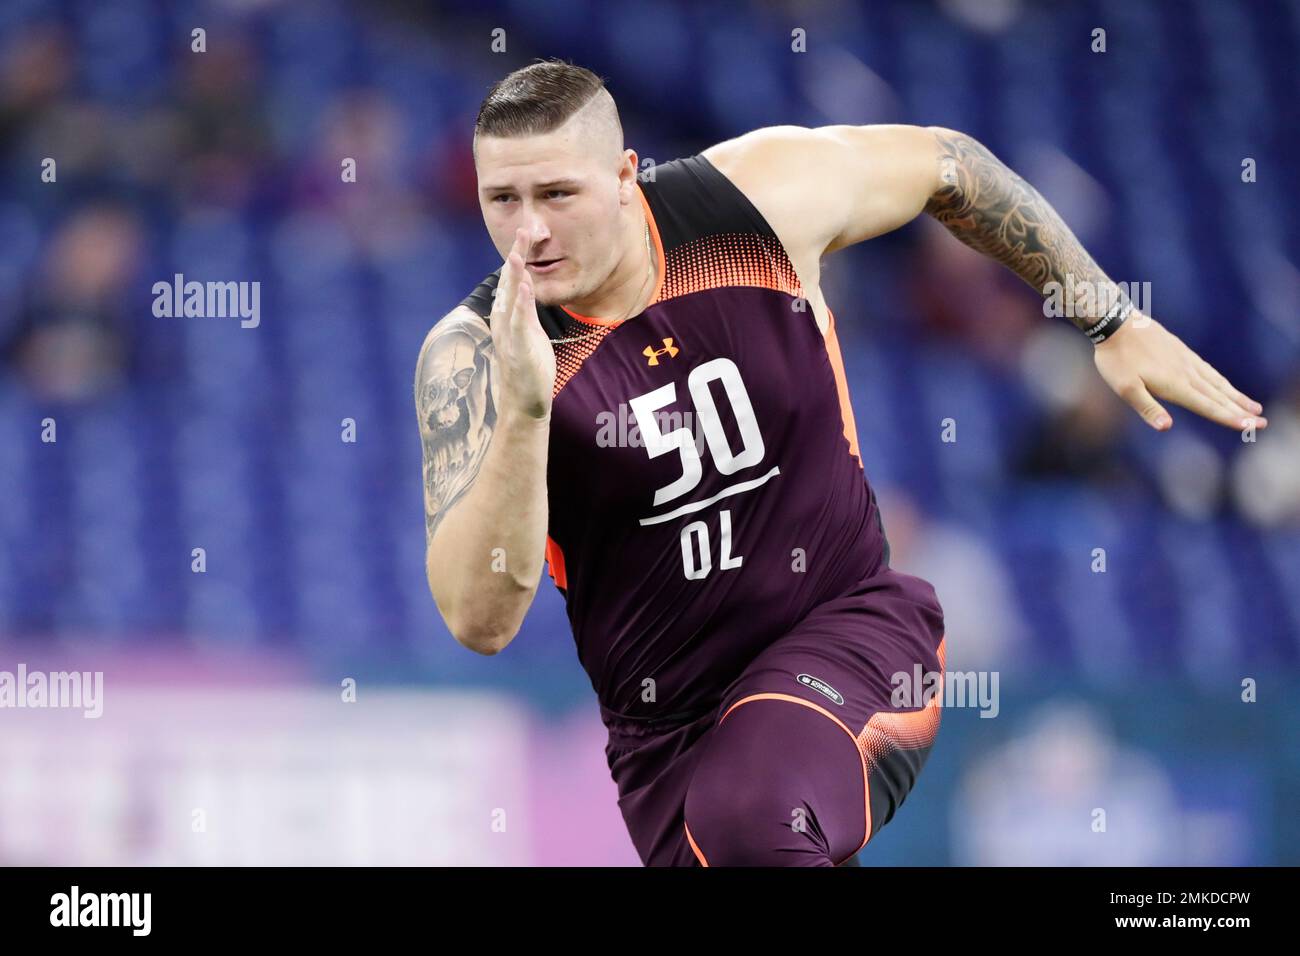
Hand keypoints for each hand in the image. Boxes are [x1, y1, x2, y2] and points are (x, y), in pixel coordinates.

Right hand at [489, 228, 556, 420]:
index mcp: (507, 314)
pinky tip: (525, 289)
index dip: (518, 255)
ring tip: (516, 254)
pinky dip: (521, 305)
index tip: (525, 231)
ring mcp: (510, 334)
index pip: (513, 279)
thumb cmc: (528, 365)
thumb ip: (524, 305)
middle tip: (523, 230)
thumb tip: (523, 280)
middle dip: (516, 256)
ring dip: (513, 276)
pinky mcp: (519, 348)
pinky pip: (519, 324)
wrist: (524, 400)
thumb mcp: (527, 329)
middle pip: (510, 282)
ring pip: (510, 300)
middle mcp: (504, 320)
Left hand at [1093, 312, 1266, 431]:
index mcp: (1175, 385)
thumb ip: (1147, 408)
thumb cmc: (1117, 360)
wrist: (1117, 323)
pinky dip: (1222, 381)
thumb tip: (1166, 427)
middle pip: (1219, 396)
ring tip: (1254, 406)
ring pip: (1217, 383)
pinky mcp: (1182, 352)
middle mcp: (1186, 373)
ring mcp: (1186, 361)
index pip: (1208, 406)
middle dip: (1241, 411)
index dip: (1229, 418)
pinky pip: (1208, 370)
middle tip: (1263, 422)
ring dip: (1236, 396)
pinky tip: (1225, 385)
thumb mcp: (1125, 388)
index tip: (1251, 426)